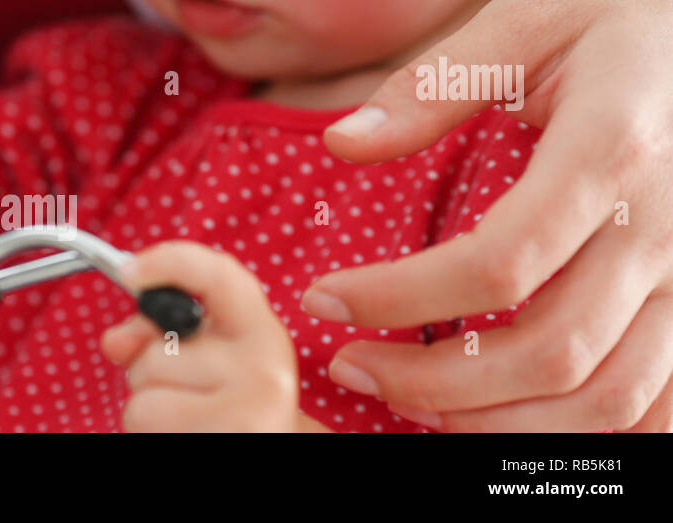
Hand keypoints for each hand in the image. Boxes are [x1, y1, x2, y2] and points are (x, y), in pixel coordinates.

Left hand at [101, 241, 318, 431]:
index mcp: (263, 335)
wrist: (265, 454)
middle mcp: (264, 367)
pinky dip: (147, 429)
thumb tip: (116, 340)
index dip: (169, 261)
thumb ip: (159, 334)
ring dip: (149, 406)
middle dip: (150, 371)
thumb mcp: (208, 362)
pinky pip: (142, 417)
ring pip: (143, 389)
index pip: (219, 275)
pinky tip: (183, 432)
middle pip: (157, 348)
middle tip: (187, 394)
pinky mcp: (226, 433)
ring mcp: (248, 406)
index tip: (131, 271)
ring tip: (188, 418)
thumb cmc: (230, 410)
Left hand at [311, 0, 672, 430]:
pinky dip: (579, 433)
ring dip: (499, 422)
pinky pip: (660, 408)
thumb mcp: (529, 20)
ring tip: (414, 403)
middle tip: (354, 367)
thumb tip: (342, 143)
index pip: (496, 264)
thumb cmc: (623, 22)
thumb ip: (433, 87)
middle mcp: (669, 228)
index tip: (324, 301)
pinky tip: (502, 417)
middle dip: (433, 380)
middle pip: (550, 352)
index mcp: (613, 152)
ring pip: (609, 400)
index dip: (397, 298)